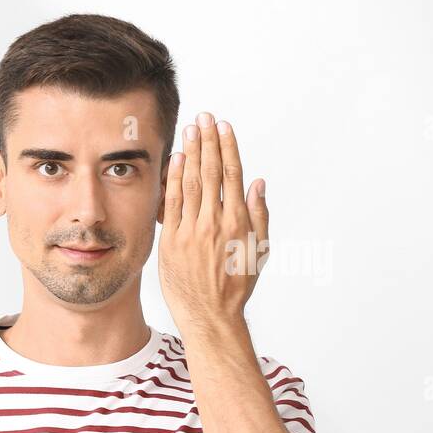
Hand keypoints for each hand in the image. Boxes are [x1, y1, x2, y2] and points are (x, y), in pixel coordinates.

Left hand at [158, 112, 268, 335]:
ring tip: (191, 130)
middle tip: (205, 117)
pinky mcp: (172, 240)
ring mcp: (192, 230)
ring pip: (192, 183)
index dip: (228, 147)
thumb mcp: (258, 251)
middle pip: (211, 172)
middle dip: (209, 141)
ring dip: (192, 153)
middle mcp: (216, 222)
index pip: (232, 174)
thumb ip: (260, 215)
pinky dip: (174, 179)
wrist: (210, 315)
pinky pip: (172, 203)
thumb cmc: (236, 286)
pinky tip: (176, 160)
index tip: (225, 127)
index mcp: (239, 222)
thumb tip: (258, 182)